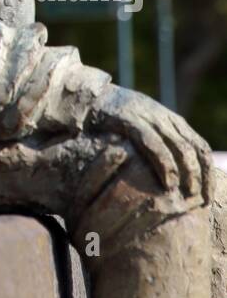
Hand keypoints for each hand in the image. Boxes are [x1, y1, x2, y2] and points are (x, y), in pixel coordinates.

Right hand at [90, 84, 211, 202]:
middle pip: (194, 149)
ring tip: (188, 196)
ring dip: (187, 174)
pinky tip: (168, 183)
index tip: (208, 196)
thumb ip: (160, 143)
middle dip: (201, 177)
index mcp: (172, 120)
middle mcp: (165, 117)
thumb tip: (176, 175)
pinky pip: (154, 144)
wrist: (89, 97)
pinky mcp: (131, 119)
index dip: (208, 173)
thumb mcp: (144, 128)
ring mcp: (148, 116)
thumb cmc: (116, 119)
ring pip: (179, 147)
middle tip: (200, 201)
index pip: (200, 147)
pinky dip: (165, 165)